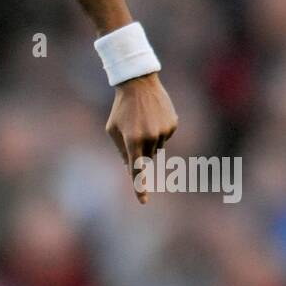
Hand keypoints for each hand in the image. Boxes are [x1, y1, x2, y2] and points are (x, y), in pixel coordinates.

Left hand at [104, 74, 177, 203]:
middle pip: (146, 159)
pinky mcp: (173, 124)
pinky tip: (153, 118)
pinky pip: (165, 138)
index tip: (143, 202)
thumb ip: (121, 151)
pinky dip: (158, 132)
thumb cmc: (120, 109)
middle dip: (139, 154)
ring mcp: (164, 131)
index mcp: (132, 141)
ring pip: (157, 149)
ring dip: (149, 142)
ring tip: (142, 122)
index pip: (137, 170)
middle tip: (132, 135)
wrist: (139, 84)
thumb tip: (132, 169)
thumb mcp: (113, 130)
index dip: (140, 187)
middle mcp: (150, 138)